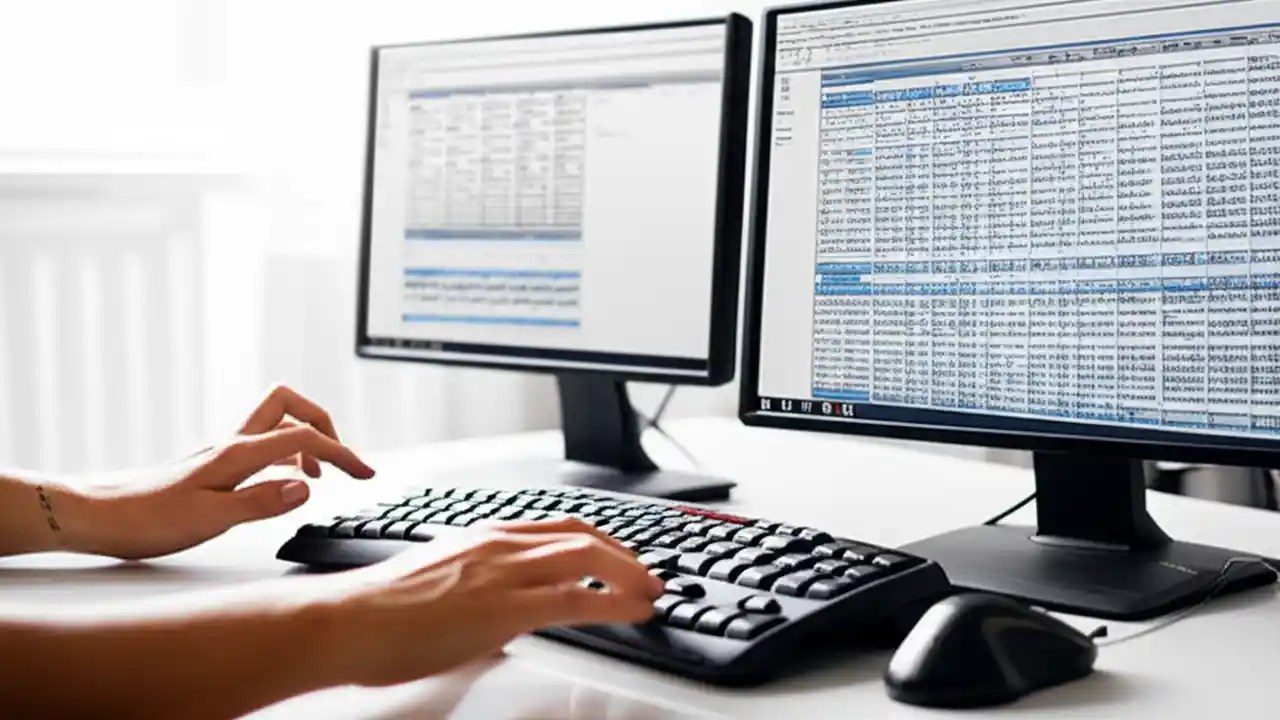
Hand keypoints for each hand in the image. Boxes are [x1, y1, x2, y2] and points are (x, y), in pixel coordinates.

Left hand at [72, 385, 373, 559]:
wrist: (100, 516)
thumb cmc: (148, 520)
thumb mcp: (210, 518)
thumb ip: (262, 501)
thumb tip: (307, 485)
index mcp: (238, 453)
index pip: (304, 440)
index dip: (342, 454)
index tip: (365, 473)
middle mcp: (232, 443)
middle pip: (291, 405)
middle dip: (325, 424)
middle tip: (343, 460)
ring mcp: (222, 451)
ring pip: (276, 423)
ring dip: (306, 439)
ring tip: (321, 477)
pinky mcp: (214, 464)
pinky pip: (261, 447)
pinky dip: (284, 458)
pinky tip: (283, 486)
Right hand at [317, 517, 662, 686]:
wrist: (348, 621)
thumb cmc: (379, 610)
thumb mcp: (441, 581)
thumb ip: (478, 588)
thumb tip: (502, 617)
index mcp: (484, 535)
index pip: (557, 525)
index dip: (598, 539)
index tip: (619, 554)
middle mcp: (499, 544)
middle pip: (582, 534)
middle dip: (624, 553)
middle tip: (648, 574)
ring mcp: (503, 572)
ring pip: (587, 557)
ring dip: (630, 574)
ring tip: (651, 592)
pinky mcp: (505, 607)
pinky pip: (576, 599)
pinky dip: (615, 603)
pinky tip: (633, 612)